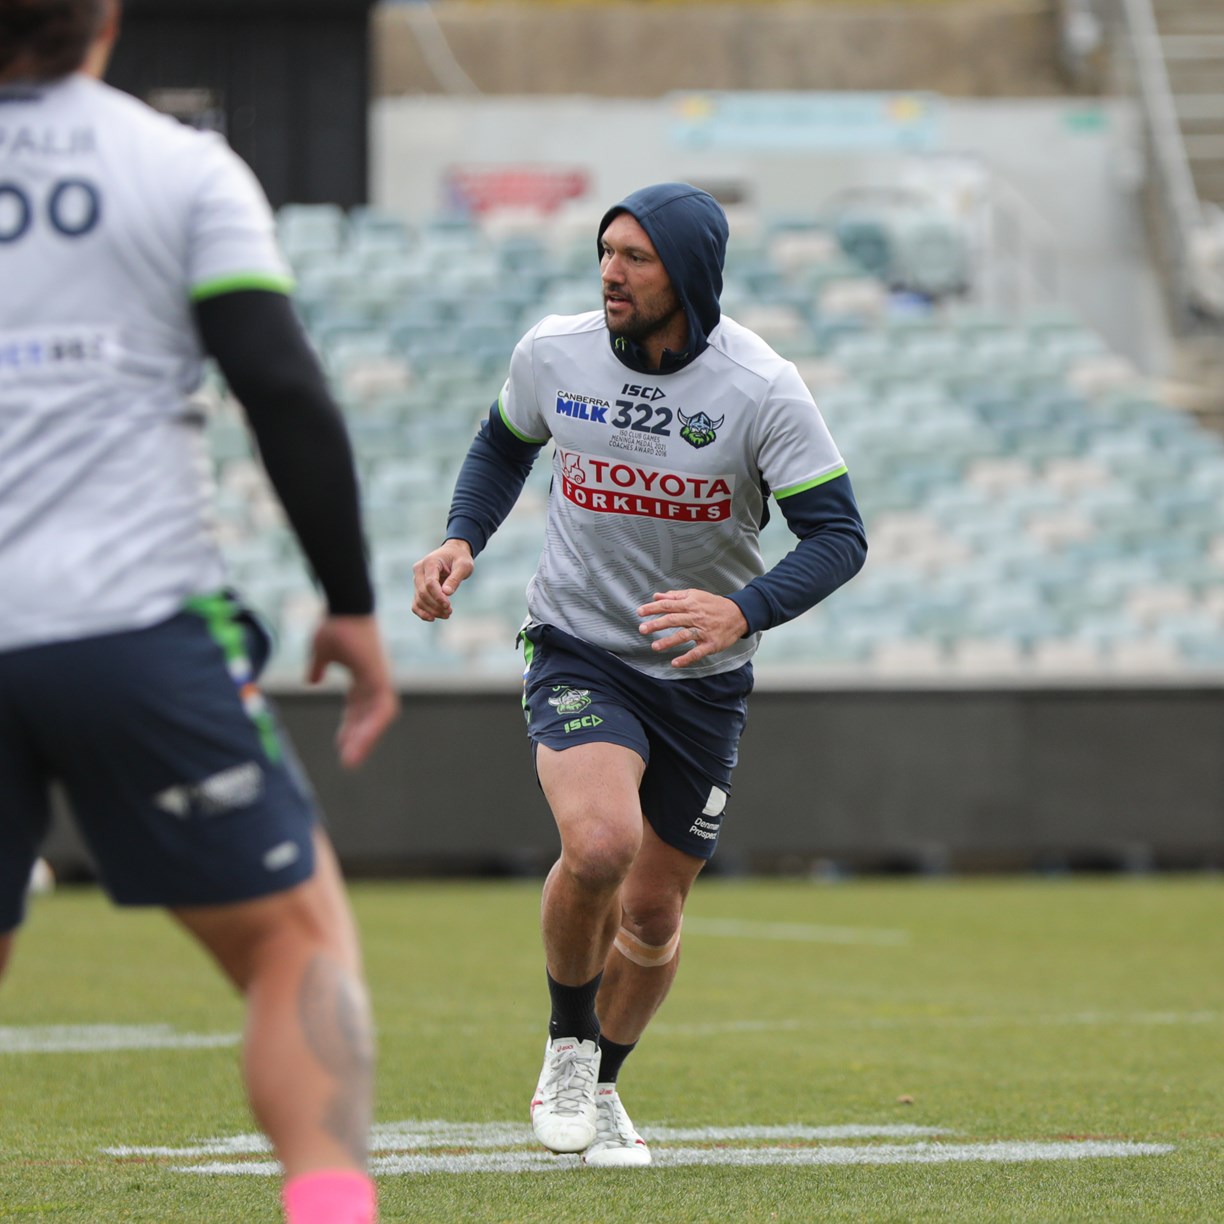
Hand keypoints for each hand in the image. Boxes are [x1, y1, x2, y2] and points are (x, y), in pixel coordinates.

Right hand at [307, 615, 399, 767]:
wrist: (344, 606)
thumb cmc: (334, 625)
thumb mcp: (321, 653)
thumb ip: (318, 668)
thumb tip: (311, 681)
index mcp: (362, 678)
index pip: (358, 710)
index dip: (350, 728)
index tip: (341, 746)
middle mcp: (373, 681)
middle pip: (368, 718)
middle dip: (358, 739)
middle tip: (348, 761)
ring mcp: (379, 680)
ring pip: (377, 718)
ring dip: (365, 739)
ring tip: (350, 759)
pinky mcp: (379, 677)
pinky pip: (381, 708)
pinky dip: (371, 726)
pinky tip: (359, 743)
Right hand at [411, 538, 474, 621]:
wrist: (453, 553)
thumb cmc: (460, 558)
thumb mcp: (464, 566)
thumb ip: (455, 578)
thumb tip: (446, 593)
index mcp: (430, 562)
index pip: (430, 583)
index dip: (438, 597)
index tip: (448, 606)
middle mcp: (419, 570)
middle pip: (423, 593)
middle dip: (436, 605)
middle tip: (450, 612)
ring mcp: (417, 579)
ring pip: (419, 599)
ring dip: (431, 611)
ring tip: (447, 614)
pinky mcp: (418, 587)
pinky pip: (416, 603)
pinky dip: (422, 612)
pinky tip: (433, 618)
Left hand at [636, 589, 747, 668]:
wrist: (738, 614)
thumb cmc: (713, 604)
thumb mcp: (695, 595)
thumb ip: (675, 596)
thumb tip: (656, 596)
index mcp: (690, 604)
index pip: (668, 605)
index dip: (653, 608)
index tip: (639, 612)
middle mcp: (695, 617)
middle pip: (673, 619)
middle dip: (656, 624)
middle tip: (642, 629)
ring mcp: (703, 631)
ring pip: (684, 636)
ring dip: (668, 641)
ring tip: (654, 646)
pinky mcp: (710, 644)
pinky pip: (697, 652)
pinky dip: (686, 658)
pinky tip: (675, 663)